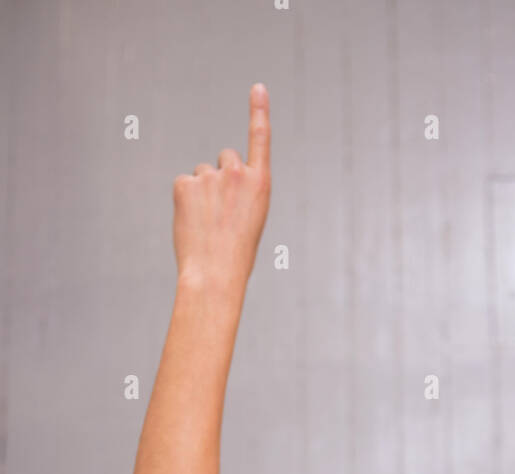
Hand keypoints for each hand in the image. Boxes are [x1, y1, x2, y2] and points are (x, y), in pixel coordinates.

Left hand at [172, 84, 270, 294]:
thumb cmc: (236, 255)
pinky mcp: (184, 184)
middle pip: (224, 159)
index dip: (259, 111)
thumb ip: (238, 192)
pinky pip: (184, 185)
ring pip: (202, 175)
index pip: (260, 139)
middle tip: (221, 212)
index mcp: (260, 183)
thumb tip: (209, 180)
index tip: (258, 88)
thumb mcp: (250, 220)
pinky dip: (185, 202)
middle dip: (220, 178)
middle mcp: (236, 173)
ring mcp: (209, 176)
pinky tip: (191, 223)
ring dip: (202, 194)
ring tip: (206, 225)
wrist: (215, 275)